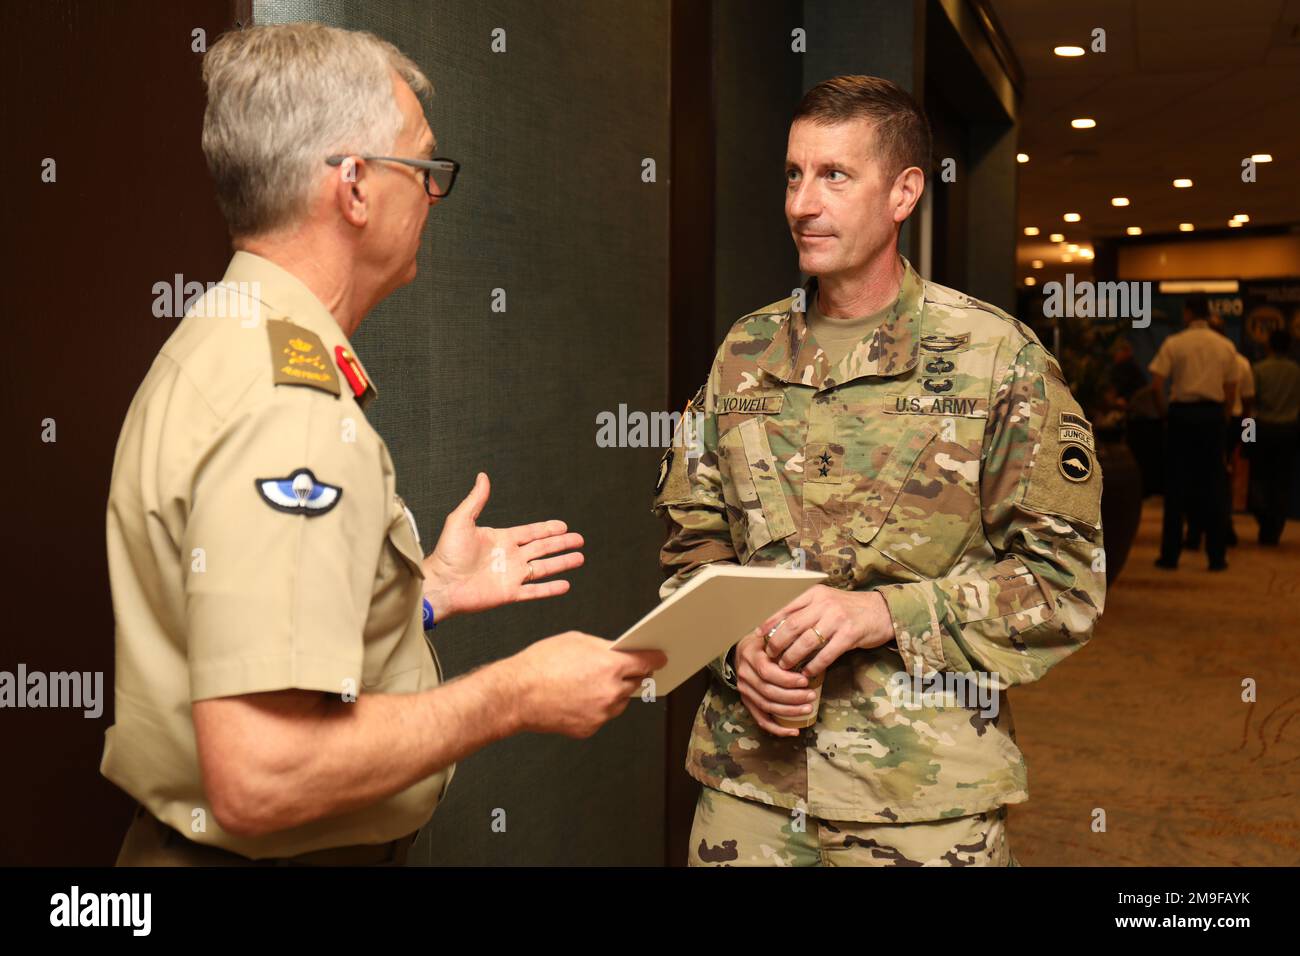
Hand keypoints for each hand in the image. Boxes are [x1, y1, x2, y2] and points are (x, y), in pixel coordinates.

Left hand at [422, 472, 583, 620]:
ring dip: (562, 563)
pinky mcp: (509, 593)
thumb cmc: (446, 553)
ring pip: (543, 568)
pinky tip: (565, 585)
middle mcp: (510, 557)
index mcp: (501, 539)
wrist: (441, 583)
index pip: (531, 532)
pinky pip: (535, 591)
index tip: (563, 526)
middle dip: (561, 544)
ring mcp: (511, 576)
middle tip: (579, 539)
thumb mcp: (461, 520)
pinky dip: (550, 589)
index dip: (548, 528)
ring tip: (580, 558)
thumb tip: (482, 476)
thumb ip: (476, 499)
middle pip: (543, 548)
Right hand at [509, 632, 667, 737]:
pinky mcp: (590, 728)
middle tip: (618, 668)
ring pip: (620, 701)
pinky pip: (602, 715)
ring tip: (589, 683)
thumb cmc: (540, 665)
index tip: (660, 658)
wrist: (517, 694)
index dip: (655, 658)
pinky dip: (597, 707)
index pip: (647, 662)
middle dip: (631, 674)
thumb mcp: (577, 641)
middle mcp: (611, 692)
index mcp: (610, 666)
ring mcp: (602, 713)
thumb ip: (604, 648)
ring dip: (614, 692)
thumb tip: (617, 651)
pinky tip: (579, 697)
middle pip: (636, 682)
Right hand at [733, 630, 817, 737]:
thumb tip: (812, 644)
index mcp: (750, 655)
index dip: (787, 679)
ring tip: (808, 709)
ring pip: (766, 706)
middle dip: (792, 697)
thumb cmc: (763, 643)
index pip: (767, 672)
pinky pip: (760, 719)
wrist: (742, 651)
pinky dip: (777, 728)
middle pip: (768, 691)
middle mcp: (745, 674)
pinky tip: (794, 731)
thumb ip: (786, 638)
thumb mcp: (771, 635)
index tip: (805, 681)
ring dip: (789, 711)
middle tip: (811, 696)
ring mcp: (744, 690)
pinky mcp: (747, 701)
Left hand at [758, 585, 895, 678]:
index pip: (785, 608)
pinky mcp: (850, 635)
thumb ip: (805, 610)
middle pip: (792, 626)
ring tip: (785, 667)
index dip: (769, 623)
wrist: (881, 611)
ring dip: (792, 657)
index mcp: (815, 593)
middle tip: (770, 656)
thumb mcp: (825, 601)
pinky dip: (813, 666)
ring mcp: (837, 619)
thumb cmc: (848, 608)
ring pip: (806, 642)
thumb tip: (777, 628)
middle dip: (777, 643)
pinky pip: (826, 654)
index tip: (757, 636)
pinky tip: (807, 673)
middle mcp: (824, 603)